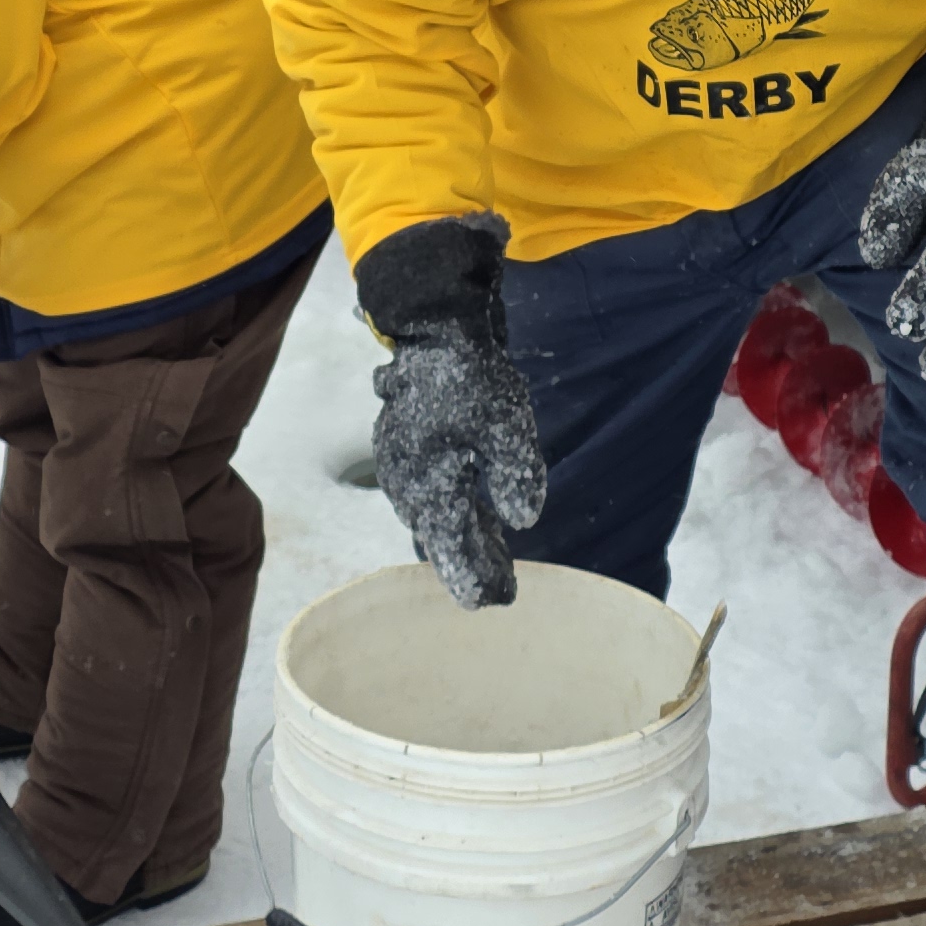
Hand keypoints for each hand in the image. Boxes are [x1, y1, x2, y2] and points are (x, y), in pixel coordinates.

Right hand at [356, 219, 548, 607]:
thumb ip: (514, 475)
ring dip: (461, 538)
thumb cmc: (470, 376)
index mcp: (431, 486)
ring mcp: (404, 465)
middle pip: (442, 538)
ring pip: (434, 515)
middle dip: (472, 564)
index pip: (454, 549)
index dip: (477, 578)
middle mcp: (410, 484)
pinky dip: (453, 509)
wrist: (431, 325)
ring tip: (492, 559)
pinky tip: (473, 513)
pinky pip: (430, 491)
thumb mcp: (505, 425)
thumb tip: (522, 520)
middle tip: (503, 591)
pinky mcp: (409, 445)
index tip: (499, 600)